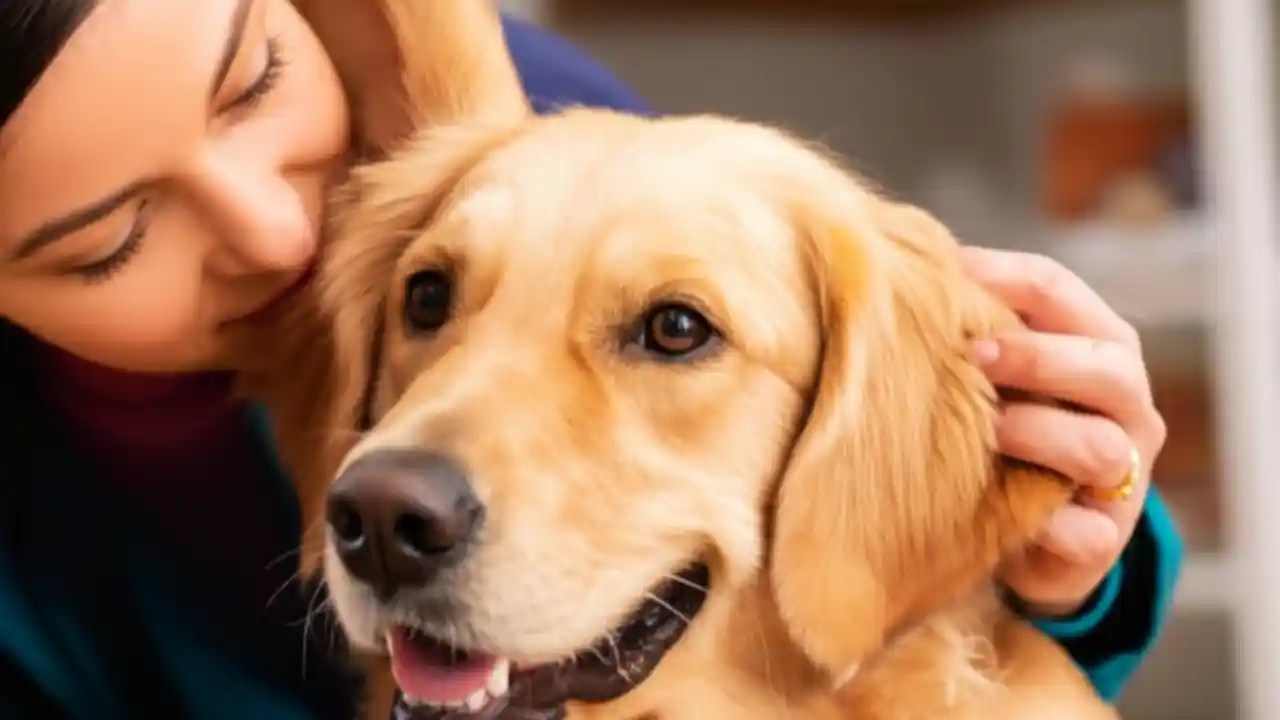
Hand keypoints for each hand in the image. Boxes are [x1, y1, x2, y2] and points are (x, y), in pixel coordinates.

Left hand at [959, 246, 1167, 616]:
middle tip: (974, 354)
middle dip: (1036, 355)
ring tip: (988, 430)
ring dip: (1038, 433)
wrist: (1032, 536)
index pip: (1056, 290)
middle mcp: (1125, 406)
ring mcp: (1123, 477)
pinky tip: (1005, 508)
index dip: (1002, 278)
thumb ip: (968, 329)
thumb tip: (898, 270)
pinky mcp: (1103, 541)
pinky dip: (1048, 524)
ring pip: (1099, 446)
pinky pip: (1086, 533)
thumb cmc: (1004, 431)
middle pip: (1106, 366)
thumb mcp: (993, 373)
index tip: (942, 276)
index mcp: (1095, 345)